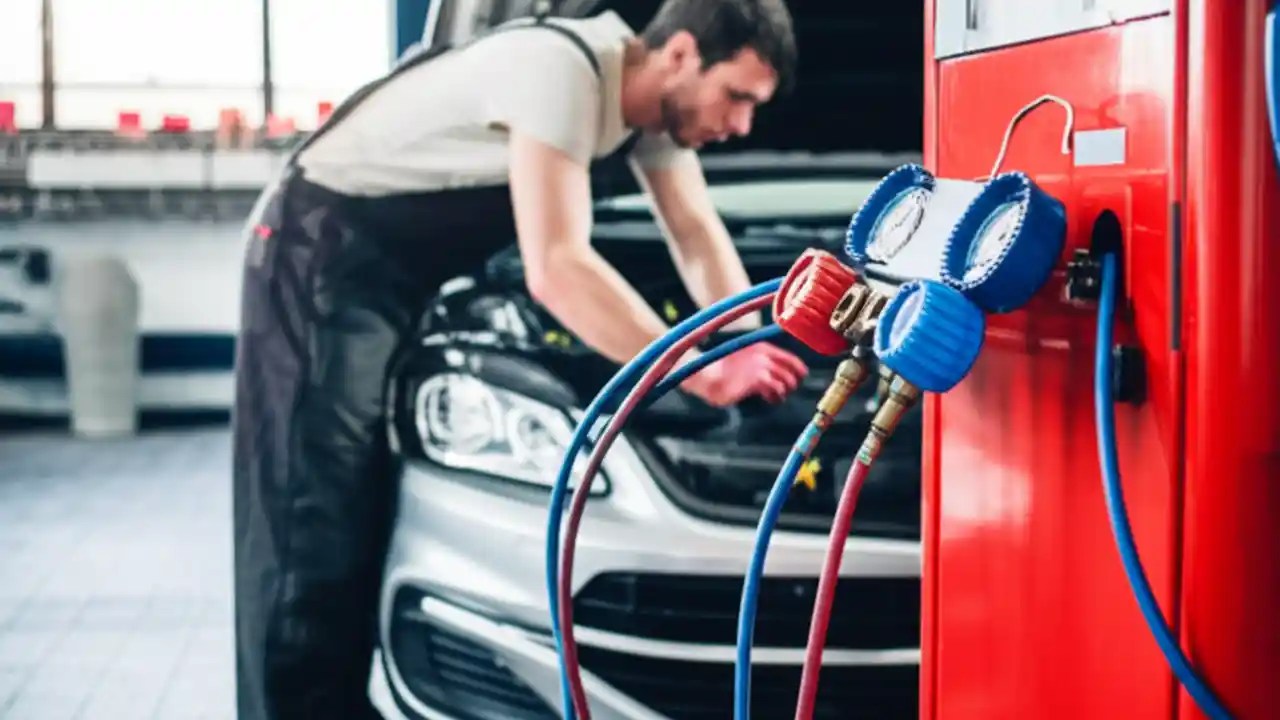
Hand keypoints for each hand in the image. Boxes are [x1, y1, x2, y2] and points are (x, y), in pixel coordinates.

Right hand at [680, 344, 808, 406]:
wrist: (707, 375)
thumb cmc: (724, 370)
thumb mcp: (745, 357)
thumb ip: (762, 361)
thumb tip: (781, 372)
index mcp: (762, 347)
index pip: (791, 359)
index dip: (799, 371)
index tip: (799, 379)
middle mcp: (764, 355)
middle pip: (792, 372)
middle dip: (791, 384)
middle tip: (783, 392)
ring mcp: (760, 367)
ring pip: (786, 381)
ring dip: (783, 392)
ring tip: (774, 397)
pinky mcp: (756, 380)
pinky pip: (777, 389)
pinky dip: (775, 397)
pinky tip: (768, 398)